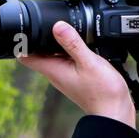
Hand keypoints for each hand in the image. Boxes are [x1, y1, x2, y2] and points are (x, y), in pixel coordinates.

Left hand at [17, 21, 136, 128]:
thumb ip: (73, 44)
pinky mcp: (75, 77)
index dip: (24, 41)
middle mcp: (55, 73)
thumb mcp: (88, 62)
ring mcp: (64, 76)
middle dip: (43, 38)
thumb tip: (58, 26)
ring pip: (54, 55)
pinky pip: (67, 60)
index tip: (30, 28)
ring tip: (71, 35)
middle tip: (55, 26)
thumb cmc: (102, 92)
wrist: (114, 111)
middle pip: (39, 53)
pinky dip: (71, 52)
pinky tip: (83, 47)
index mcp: (53, 69)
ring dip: (59, 44)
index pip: (25, 56)